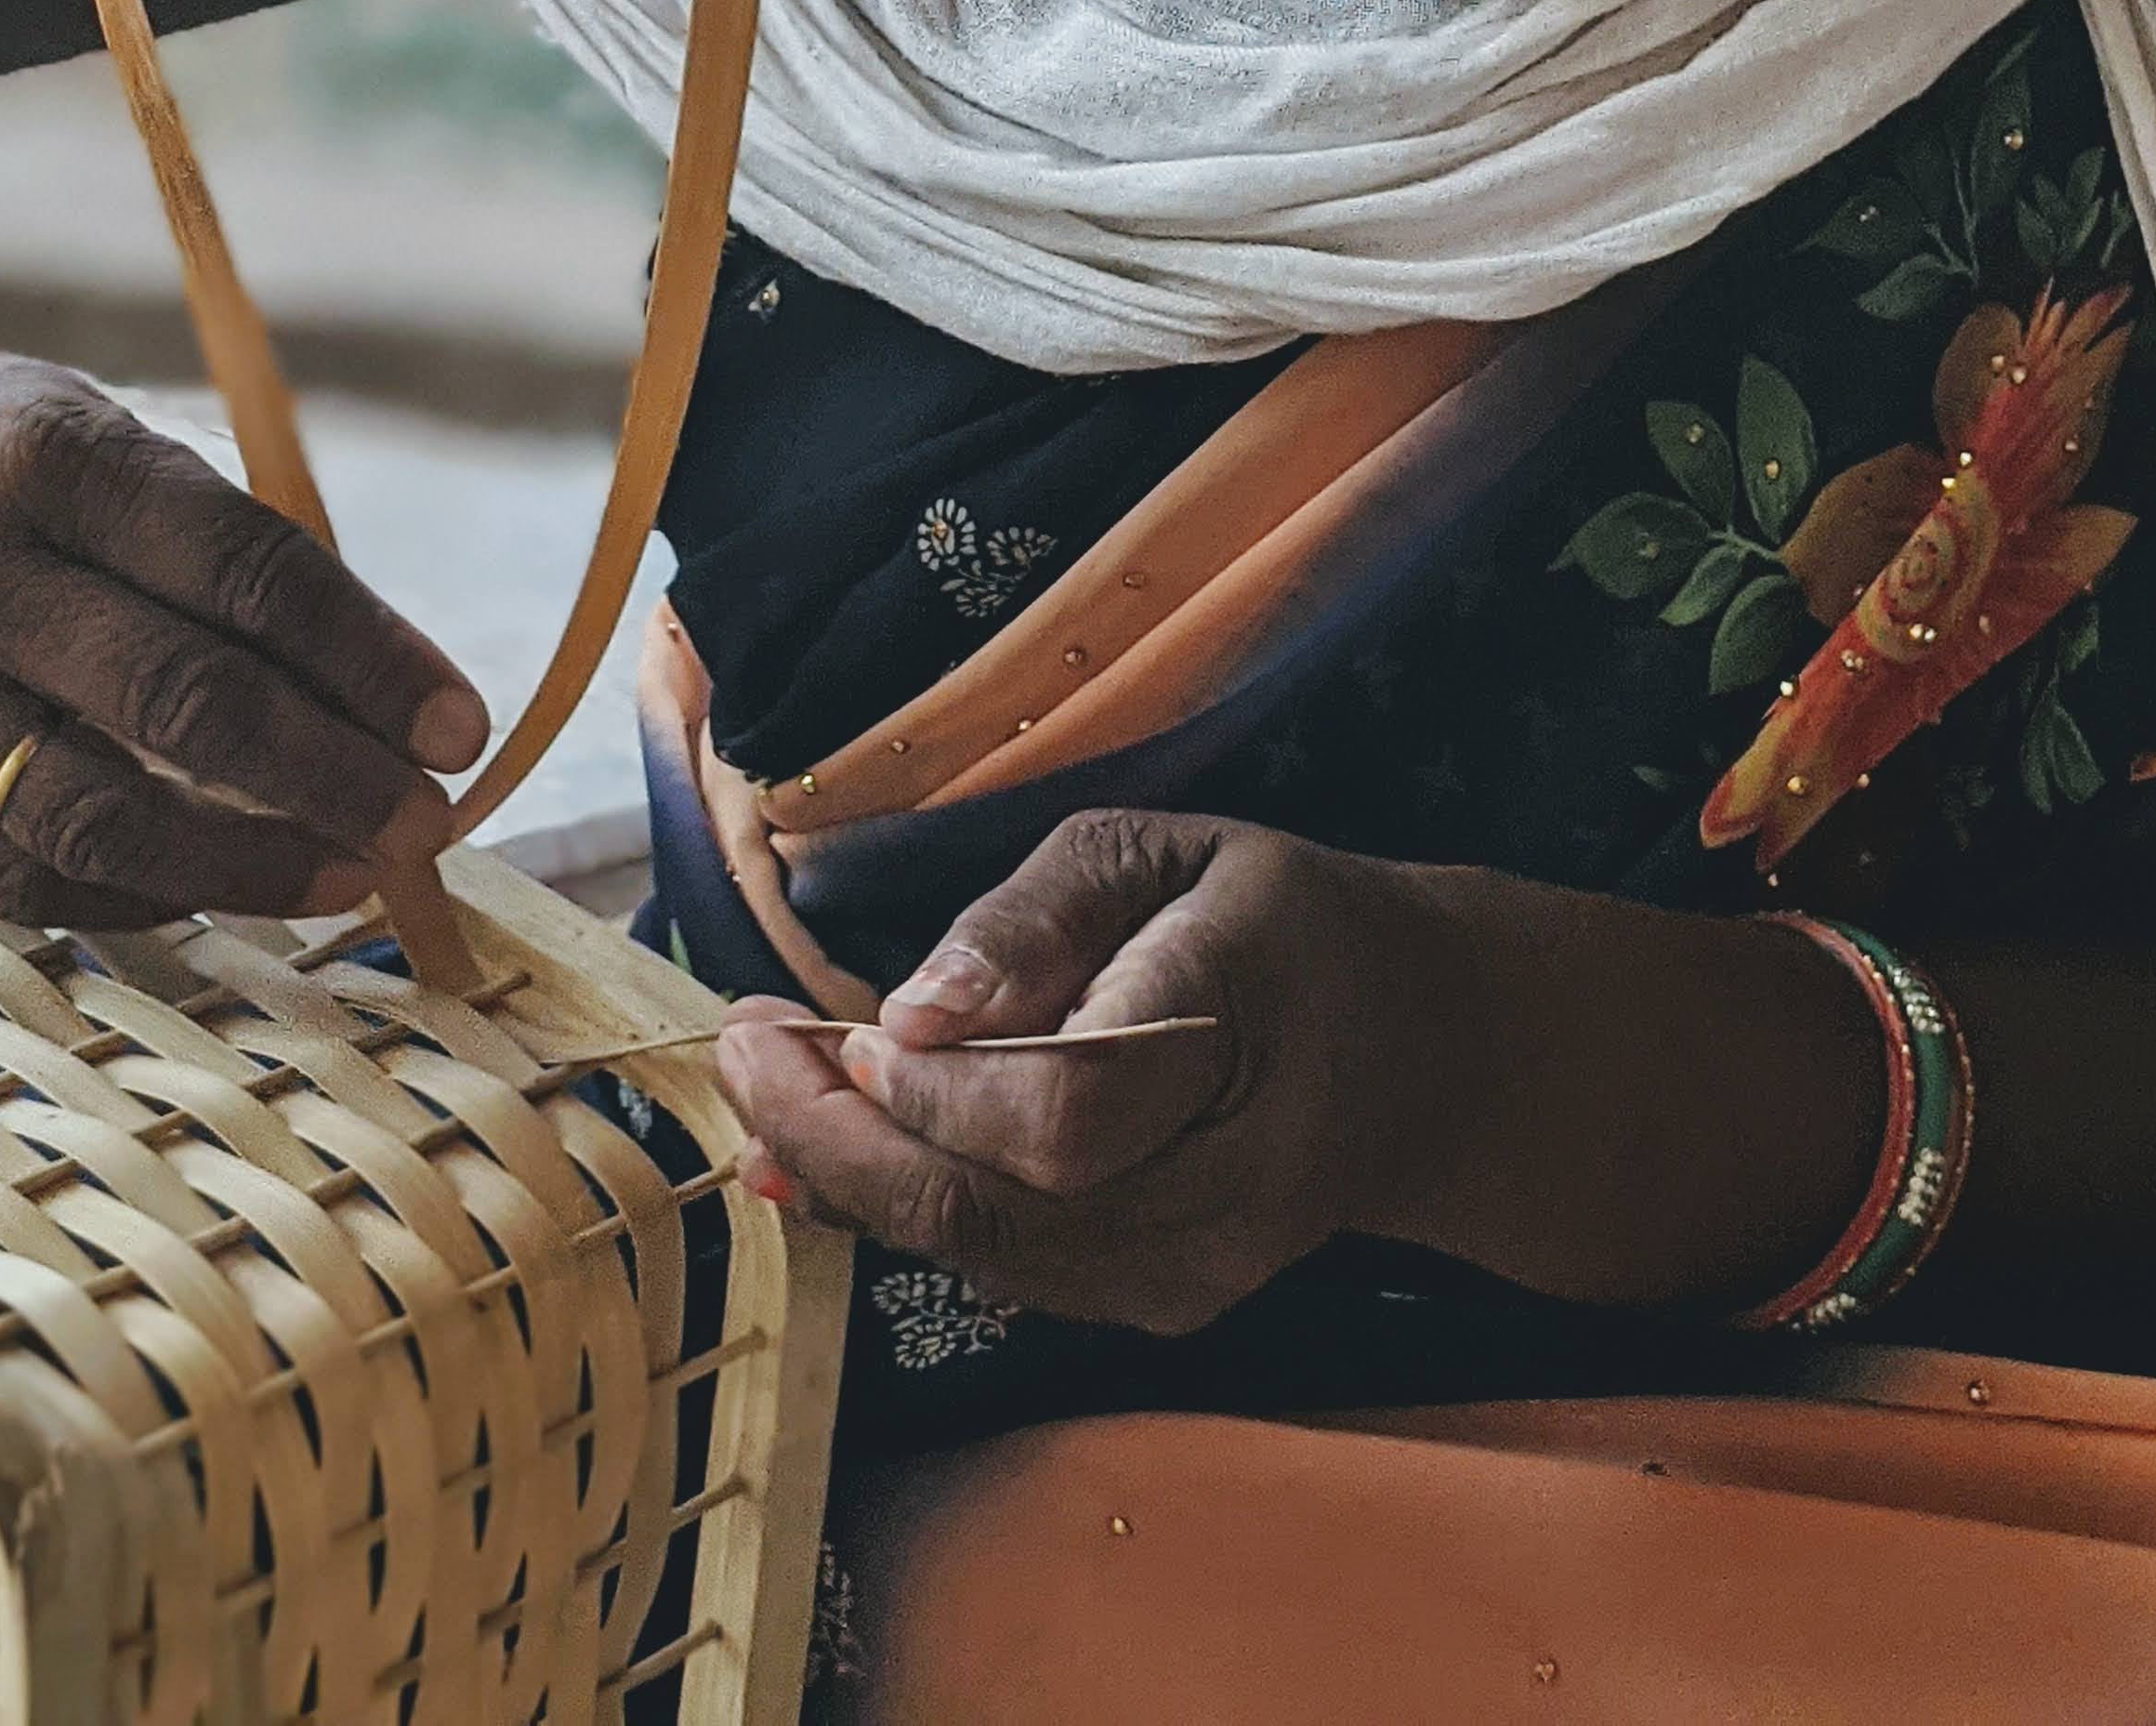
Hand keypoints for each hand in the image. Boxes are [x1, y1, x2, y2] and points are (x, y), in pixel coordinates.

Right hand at [0, 338, 488, 928]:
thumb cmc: (27, 464)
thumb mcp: (130, 457)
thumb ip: (246, 573)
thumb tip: (400, 720)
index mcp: (58, 461)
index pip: (247, 571)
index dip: (369, 660)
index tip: (461, 731)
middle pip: (176, 701)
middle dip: (327, 776)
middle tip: (428, 823)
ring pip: (95, 816)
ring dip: (246, 865)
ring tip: (352, 875)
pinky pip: (19, 879)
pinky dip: (137, 895)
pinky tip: (222, 888)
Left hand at [715, 810, 1896, 1329]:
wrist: (1415, 1055)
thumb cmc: (1265, 920)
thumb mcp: (1162, 848)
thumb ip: (1032, 919)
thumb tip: (909, 1012)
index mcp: (1247, 1006)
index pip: (1071, 1102)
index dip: (938, 1089)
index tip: (833, 1023)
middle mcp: (1237, 1168)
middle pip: (1011, 1201)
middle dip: (845, 1138)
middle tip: (740, 1052)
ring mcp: (1208, 1262)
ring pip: (994, 1256)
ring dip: (849, 1180)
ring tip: (758, 1088)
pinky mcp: (1169, 1307)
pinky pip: (1008, 1275)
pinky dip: (900, 1215)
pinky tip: (824, 1153)